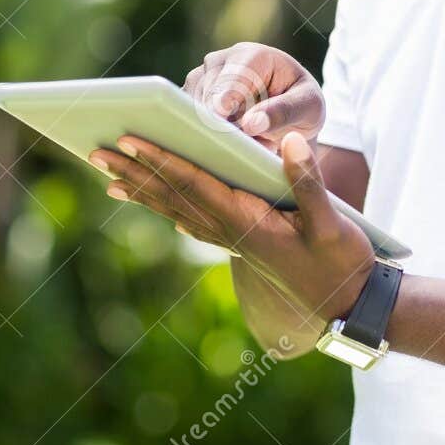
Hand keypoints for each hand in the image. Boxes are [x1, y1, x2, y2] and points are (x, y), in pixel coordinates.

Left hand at [90, 131, 374, 320]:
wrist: (347, 307)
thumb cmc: (342, 263)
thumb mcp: (333, 222)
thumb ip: (309, 181)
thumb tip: (290, 138)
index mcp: (247, 220)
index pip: (194, 183)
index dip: (161, 160)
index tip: (130, 140)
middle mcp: (231, 231)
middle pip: (173, 195)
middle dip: (135, 171)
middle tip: (97, 150)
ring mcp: (232, 239)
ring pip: (176, 208)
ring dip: (141, 188)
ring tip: (108, 171)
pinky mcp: (240, 243)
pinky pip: (191, 220)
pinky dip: (165, 206)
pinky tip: (150, 201)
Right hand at [183, 42, 323, 144]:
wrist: (289, 108)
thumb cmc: (302, 103)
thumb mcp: (308, 107)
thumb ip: (284, 112)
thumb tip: (252, 124)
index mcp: (253, 55)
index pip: (233, 77)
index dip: (225, 96)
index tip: (220, 114)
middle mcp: (221, 61)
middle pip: (209, 94)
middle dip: (225, 123)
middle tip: (252, 144)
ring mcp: (201, 78)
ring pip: (193, 109)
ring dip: (217, 132)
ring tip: (250, 141)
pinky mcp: (190, 98)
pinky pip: (187, 120)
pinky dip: (205, 135)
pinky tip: (231, 143)